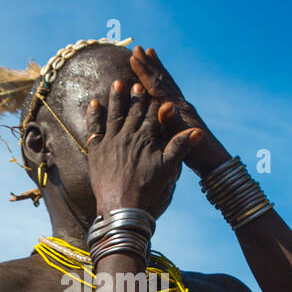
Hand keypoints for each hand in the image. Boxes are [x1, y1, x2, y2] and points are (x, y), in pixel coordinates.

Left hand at [85, 78, 201, 219]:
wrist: (122, 208)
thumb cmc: (148, 191)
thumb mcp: (169, 169)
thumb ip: (180, 147)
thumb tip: (198, 131)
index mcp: (146, 139)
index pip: (152, 116)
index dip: (154, 102)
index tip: (155, 90)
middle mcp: (128, 136)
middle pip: (133, 112)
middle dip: (136, 97)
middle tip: (136, 83)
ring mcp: (110, 142)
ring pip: (114, 115)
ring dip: (116, 98)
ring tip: (117, 83)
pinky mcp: (96, 152)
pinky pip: (94, 129)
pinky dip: (93, 116)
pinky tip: (94, 103)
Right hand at [129, 46, 229, 176]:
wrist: (215, 162)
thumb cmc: (198, 154)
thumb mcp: (183, 140)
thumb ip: (173, 122)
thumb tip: (165, 105)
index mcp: (179, 110)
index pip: (158, 86)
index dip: (145, 72)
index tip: (133, 57)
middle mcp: (182, 105)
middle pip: (163, 80)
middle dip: (150, 64)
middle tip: (138, 48)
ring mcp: (184, 108)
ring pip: (168, 83)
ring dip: (157, 69)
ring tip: (151, 54)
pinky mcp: (185, 114)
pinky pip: (171, 92)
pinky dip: (163, 82)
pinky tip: (159, 81)